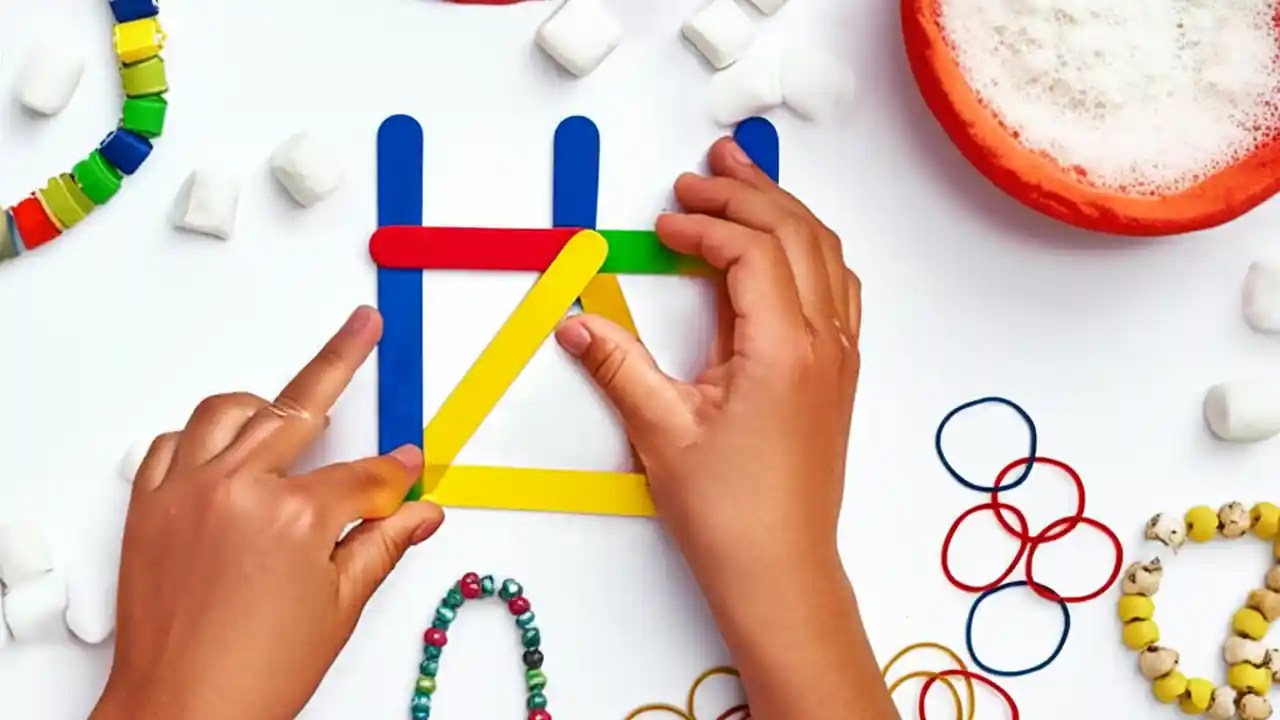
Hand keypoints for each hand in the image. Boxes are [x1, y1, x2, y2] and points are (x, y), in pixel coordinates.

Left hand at [92, 307, 444, 719]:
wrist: (180, 712)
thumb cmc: (255, 675)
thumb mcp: (340, 608)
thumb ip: (384, 543)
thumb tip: (424, 510)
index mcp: (296, 516)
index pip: (364, 474)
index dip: (396, 472)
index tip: (410, 464)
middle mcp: (238, 488)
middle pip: (301, 407)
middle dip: (341, 361)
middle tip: (361, 327)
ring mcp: (187, 491)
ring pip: (228, 411)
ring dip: (264, 403)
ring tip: (288, 404)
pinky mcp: (148, 505)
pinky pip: (171, 442)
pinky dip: (200, 436)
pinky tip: (223, 445)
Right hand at [556, 139, 891, 718]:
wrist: (782, 571)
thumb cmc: (730, 514)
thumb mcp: (662, 432)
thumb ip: (618, 366)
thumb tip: (575, 320)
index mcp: (784, 349)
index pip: (749, 251)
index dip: (704, 223)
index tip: (662, 224)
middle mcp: (823, 343)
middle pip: (795, 234)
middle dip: (748, 192)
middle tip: (706, 166)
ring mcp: (838, 357)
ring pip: (825, 253)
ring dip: (785, 212)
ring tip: (745, 182)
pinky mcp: (837, 374)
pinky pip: (837, 288)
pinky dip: (810, 250)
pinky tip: (786, 248)